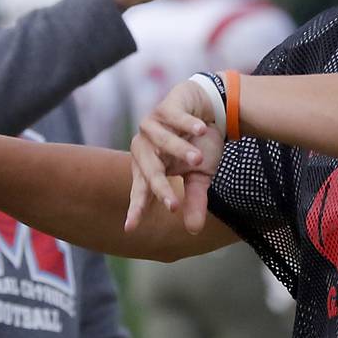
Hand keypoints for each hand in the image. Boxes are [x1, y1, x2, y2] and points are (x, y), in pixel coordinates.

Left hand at [126, 80, 223, 234]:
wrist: (206, 110)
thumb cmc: (198, 146)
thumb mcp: (199, 176)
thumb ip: (194, 199)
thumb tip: (193, 230)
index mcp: (148, 168)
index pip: (141, 191)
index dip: (137, 208)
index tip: (130, 228)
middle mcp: (144, 148)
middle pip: (149, 171)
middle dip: (160, 188)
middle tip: (174, 205)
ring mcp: (152, 126)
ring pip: (163, 141)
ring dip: (180, 151)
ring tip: (198, 160)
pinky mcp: (165, 107)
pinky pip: (175, 117)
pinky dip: (188, 124)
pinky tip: (201, 128)